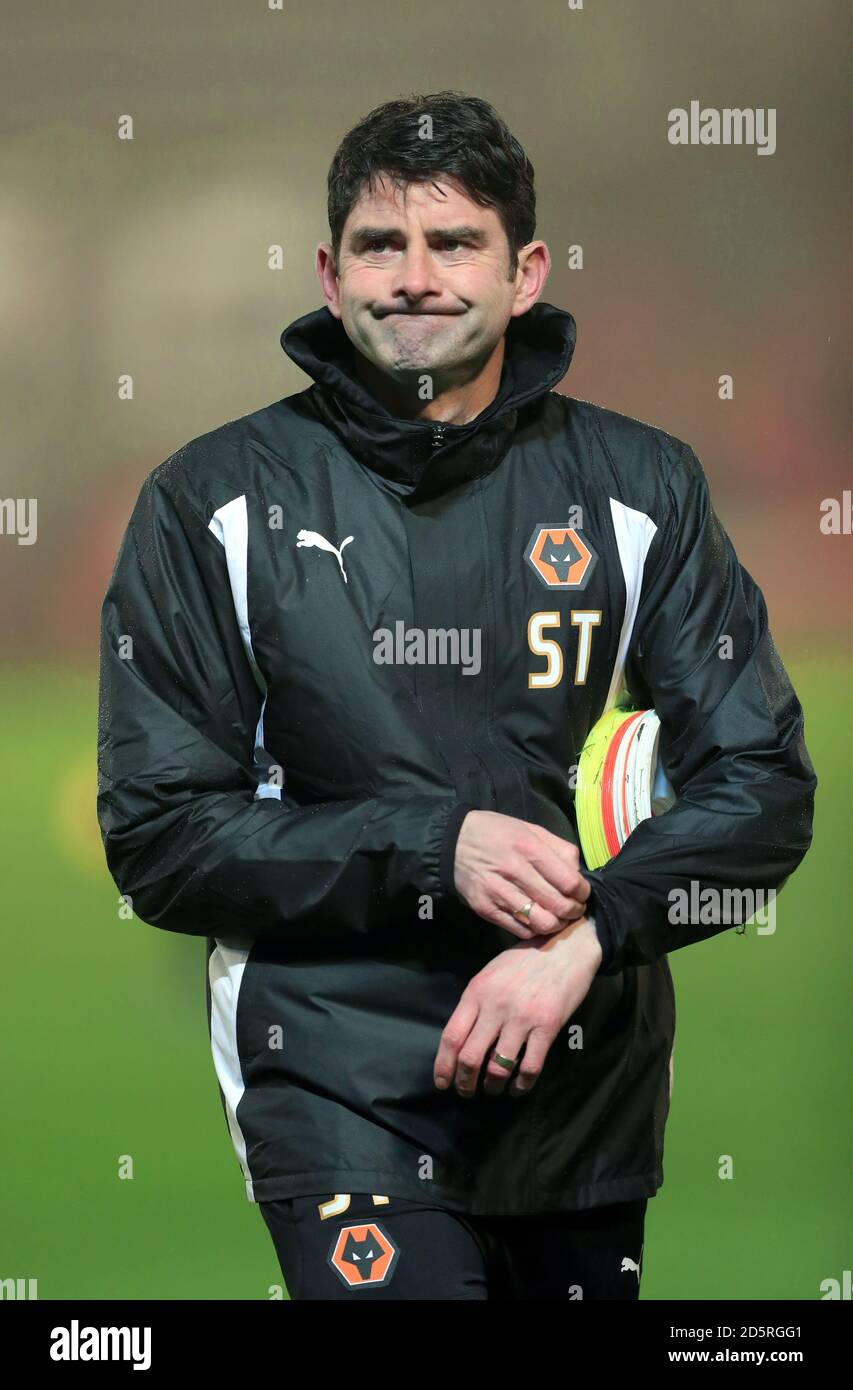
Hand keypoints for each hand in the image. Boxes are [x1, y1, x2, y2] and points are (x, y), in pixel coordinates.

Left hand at [433, 916, 602, 1098]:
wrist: (565, 947)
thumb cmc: (524, 960)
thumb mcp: (491, 974)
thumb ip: (475, 1002)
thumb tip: (462, 1037)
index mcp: (477, 992)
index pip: (451, 1036)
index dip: (444, 1065)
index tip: (443, 1082)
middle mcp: (495, 1006)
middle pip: (470, 1056)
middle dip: (464, 1082)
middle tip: (466, 1091)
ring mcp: (522, 1017)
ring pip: (498, 1066)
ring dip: (492, 1086)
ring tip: (492, 1090)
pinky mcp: (547, 1026)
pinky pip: (530, 1066)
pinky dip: (521, 1084)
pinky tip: (518, 1087)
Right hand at [453, 810, 589, 939]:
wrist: (450, 842)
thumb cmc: (495, 833)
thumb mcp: (529, 829)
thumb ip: (558, 848)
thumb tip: (577, 873)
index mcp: (528, 848)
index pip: (569, 882)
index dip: (583, 893)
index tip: (582, 893)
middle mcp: (514, 871)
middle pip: (559, 906)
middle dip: (574, 911)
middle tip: (573, 908)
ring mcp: (498, 893)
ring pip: (541, 923)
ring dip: (556, 924)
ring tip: (556, 916)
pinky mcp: (486, 909)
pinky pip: (520, 930)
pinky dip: (534, 929)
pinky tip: (535, 919)